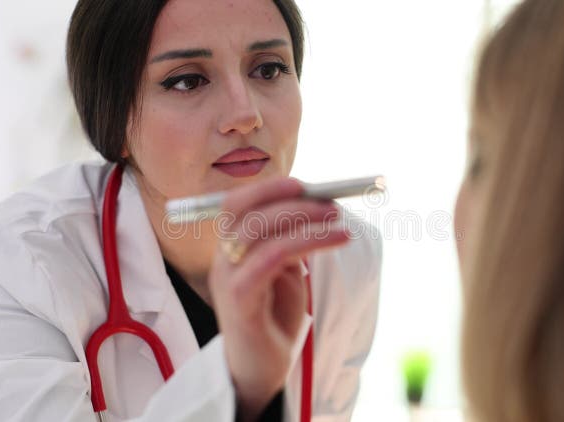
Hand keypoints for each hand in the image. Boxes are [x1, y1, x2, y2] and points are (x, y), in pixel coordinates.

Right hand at [208, 178, 347, 420]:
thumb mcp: (285, 271)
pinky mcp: (240, 299)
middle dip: (291, 201)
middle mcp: (223, 259)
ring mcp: (228, 278)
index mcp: (230, 249)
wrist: (260, 371)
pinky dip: (307, 242)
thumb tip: (318, 205)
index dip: (268, 189)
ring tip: (340, 222)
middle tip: (331, 204)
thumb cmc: (274, 319)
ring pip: (262, 232)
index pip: (238, 204)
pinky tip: (336, 240)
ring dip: (306, 220)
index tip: (305, 186)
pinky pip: (272, 257)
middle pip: (247, 211)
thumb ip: (290, 240)